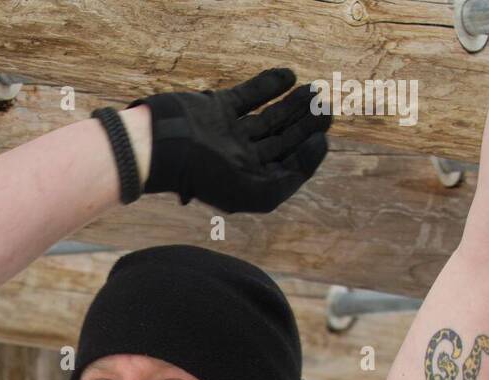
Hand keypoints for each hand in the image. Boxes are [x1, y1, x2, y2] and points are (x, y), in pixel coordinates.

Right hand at [127, 68, 329, 214]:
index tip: (322, 135)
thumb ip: (290, 177)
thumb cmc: (208, 176)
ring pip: (269, 117)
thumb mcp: (257, 193)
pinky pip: (248, 95)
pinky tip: (288, 76)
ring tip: (313, 90)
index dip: (308, 151)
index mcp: (248, 182)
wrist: (163, 148)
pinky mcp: (218, 109)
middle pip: (281, 140)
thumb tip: (317, 146)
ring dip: (292, 104)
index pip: (287, 166)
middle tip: (325, 107)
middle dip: (304, 124)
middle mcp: (240, 159)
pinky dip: (269, 84)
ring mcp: (228, 133)